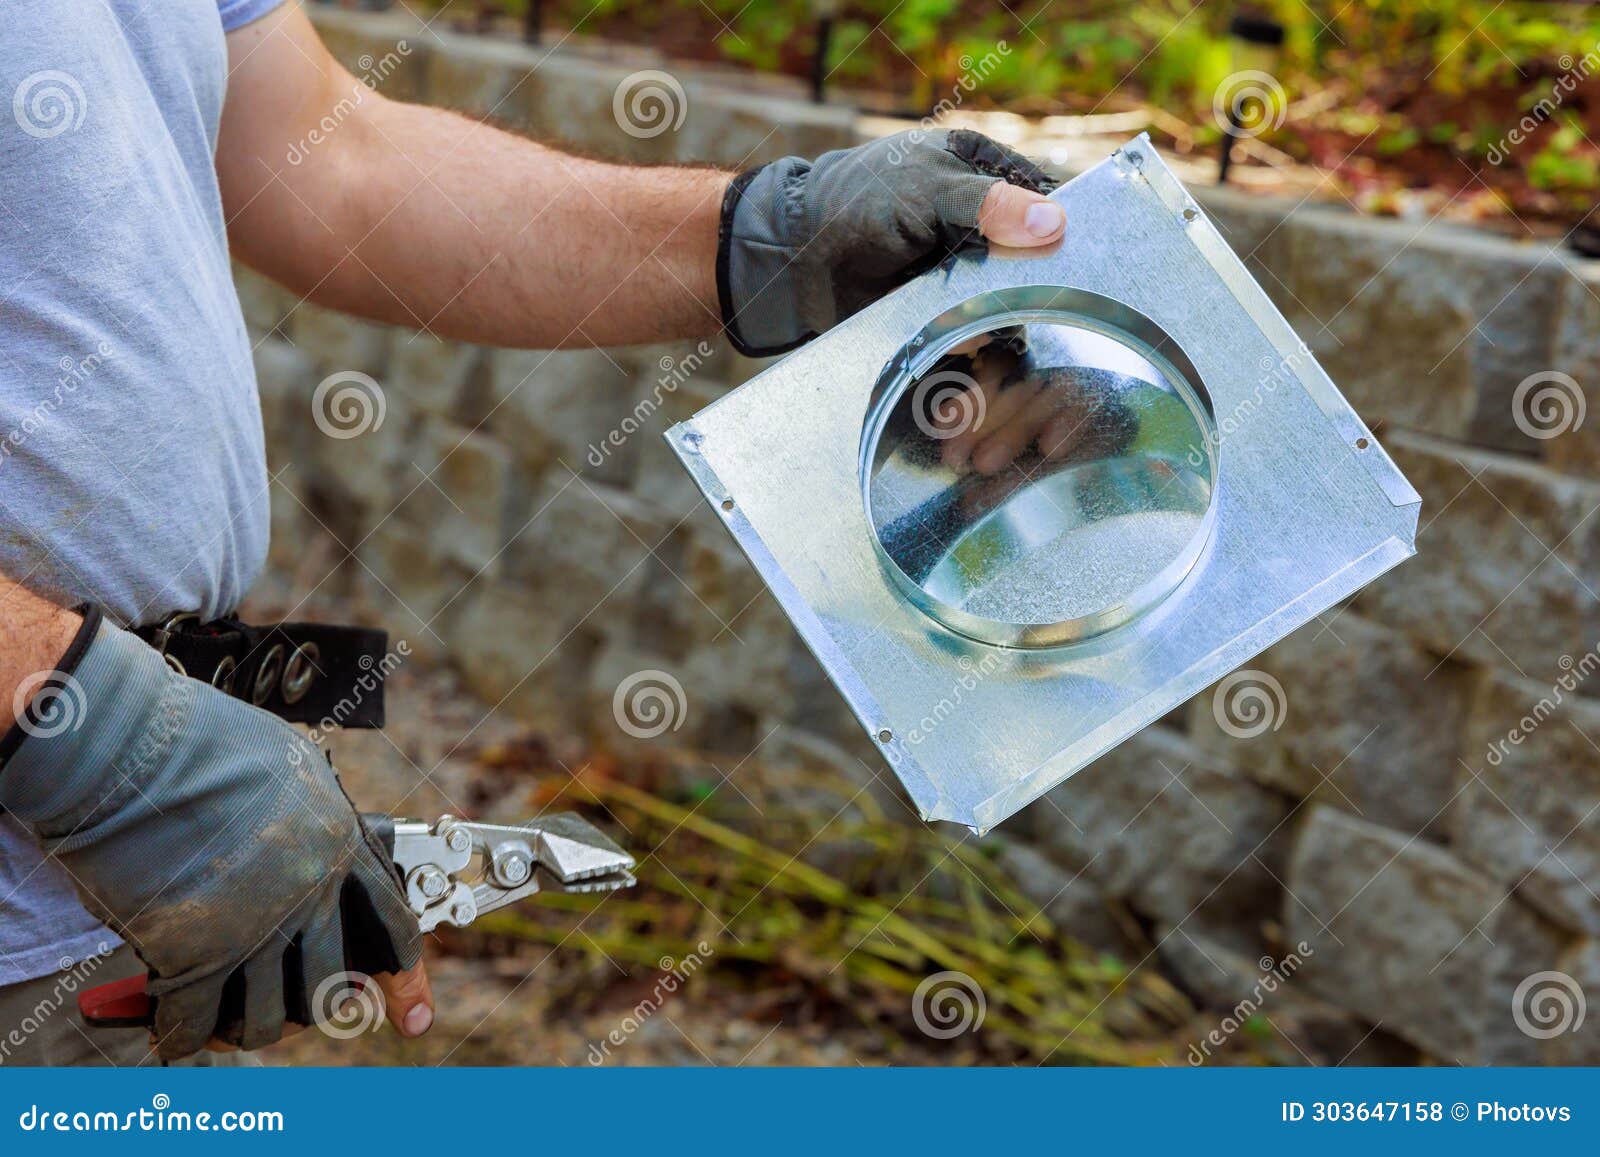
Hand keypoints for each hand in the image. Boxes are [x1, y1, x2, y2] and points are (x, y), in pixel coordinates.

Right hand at [0, 611, 425, 1058]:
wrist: (129, 745)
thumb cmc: (198, 740)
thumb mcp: (288, 766)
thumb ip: (311, 814)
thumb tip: (316, 842)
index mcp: (341, 842)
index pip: (394, 927)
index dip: (405, 979)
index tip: (412, 1015)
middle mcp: (310, 891)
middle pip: (330, 984)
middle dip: (312, 1007)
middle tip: (289, 1011)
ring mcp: (256, 928)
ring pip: (268, 1017)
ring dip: (246, 1027)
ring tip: (226, 1020)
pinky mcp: (195, 956)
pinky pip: (196, 1023)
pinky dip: (182, 1032)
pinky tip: (170, 1024)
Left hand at [717, 129, 1064, 355]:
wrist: (795, 260)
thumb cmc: (856, 205)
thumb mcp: (927, 192)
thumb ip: (988, 205)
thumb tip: (1055, 223)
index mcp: (982, 167)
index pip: (1045, 199)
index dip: (1062, 231)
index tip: (1076, 263)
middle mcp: (981, 219)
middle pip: (1034, 256)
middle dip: (1035, 285)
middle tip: (1036, 306)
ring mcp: (965, 267)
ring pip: (1011, 297)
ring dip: (1006, 321)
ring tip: (993, 334)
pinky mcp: (946, 309)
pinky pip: (980, 329)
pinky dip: (980, 343)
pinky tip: (974, 353)